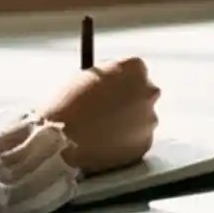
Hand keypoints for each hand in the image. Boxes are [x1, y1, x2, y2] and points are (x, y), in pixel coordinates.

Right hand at [40, 57, 160, 172]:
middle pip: (144, 93)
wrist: (63, 138)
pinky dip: (125, 142)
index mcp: (135, 68)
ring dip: (128, 122)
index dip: (120, 80)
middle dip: (130, 100)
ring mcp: (150, 118)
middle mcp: (149, 91)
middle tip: (109, 109)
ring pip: (142, 119)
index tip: (110, 88)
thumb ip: (107, 78)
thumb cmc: (68, 103)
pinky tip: (106, 144)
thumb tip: (112, 83)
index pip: (134, 70)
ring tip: (101, 130)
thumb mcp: (87, 77)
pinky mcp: (145, 143)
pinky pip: (137, 140)